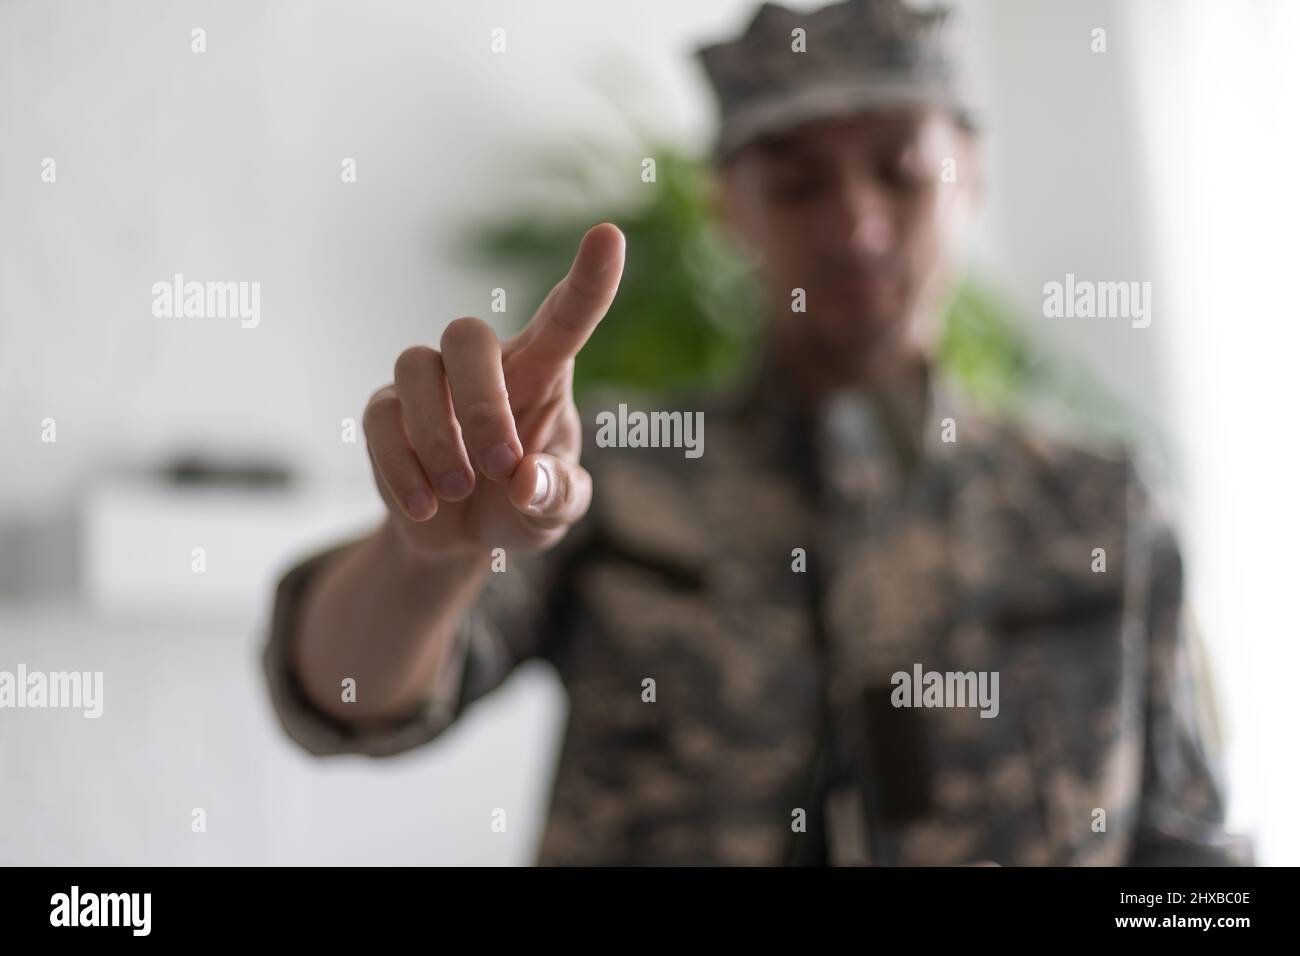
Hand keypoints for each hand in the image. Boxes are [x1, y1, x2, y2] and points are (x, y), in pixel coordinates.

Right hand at [363, 222, 624, 559]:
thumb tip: (525, 481)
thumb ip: (556, 495)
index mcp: (541, 372)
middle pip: (466, 334)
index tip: (609, 235)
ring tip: (459, 490)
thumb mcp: (556, 511)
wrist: (462, 538)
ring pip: (414, 365)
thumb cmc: (523, 505)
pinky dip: (403, 468)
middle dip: (483, 403)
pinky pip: (381, 419)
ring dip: (439, 435)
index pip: (566, 315)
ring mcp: (429, 384)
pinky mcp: (385, 414)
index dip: (589, 278)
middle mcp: (485, 364)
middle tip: (500, 467)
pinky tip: (428, 506)